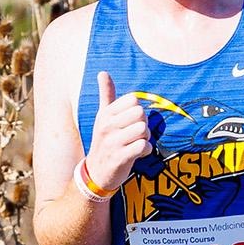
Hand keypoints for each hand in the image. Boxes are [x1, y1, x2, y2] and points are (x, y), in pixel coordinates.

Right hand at [86, 71, 151, 189]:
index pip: (133, 100)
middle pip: (141, 114)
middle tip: (135, 135)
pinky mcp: (120, 158)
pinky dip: (146, 151)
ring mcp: (112, 142)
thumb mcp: (103, 117)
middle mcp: (107, 126)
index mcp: (105, 114)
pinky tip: (138, 154)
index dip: (138, 111)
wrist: (97, 172)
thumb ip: (106, 95)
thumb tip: (103, 72)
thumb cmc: (105, 141)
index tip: (131, 121)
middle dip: (144, 125)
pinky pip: (144, 146)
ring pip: (144, 130)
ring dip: (146, 138)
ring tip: (136, 144)